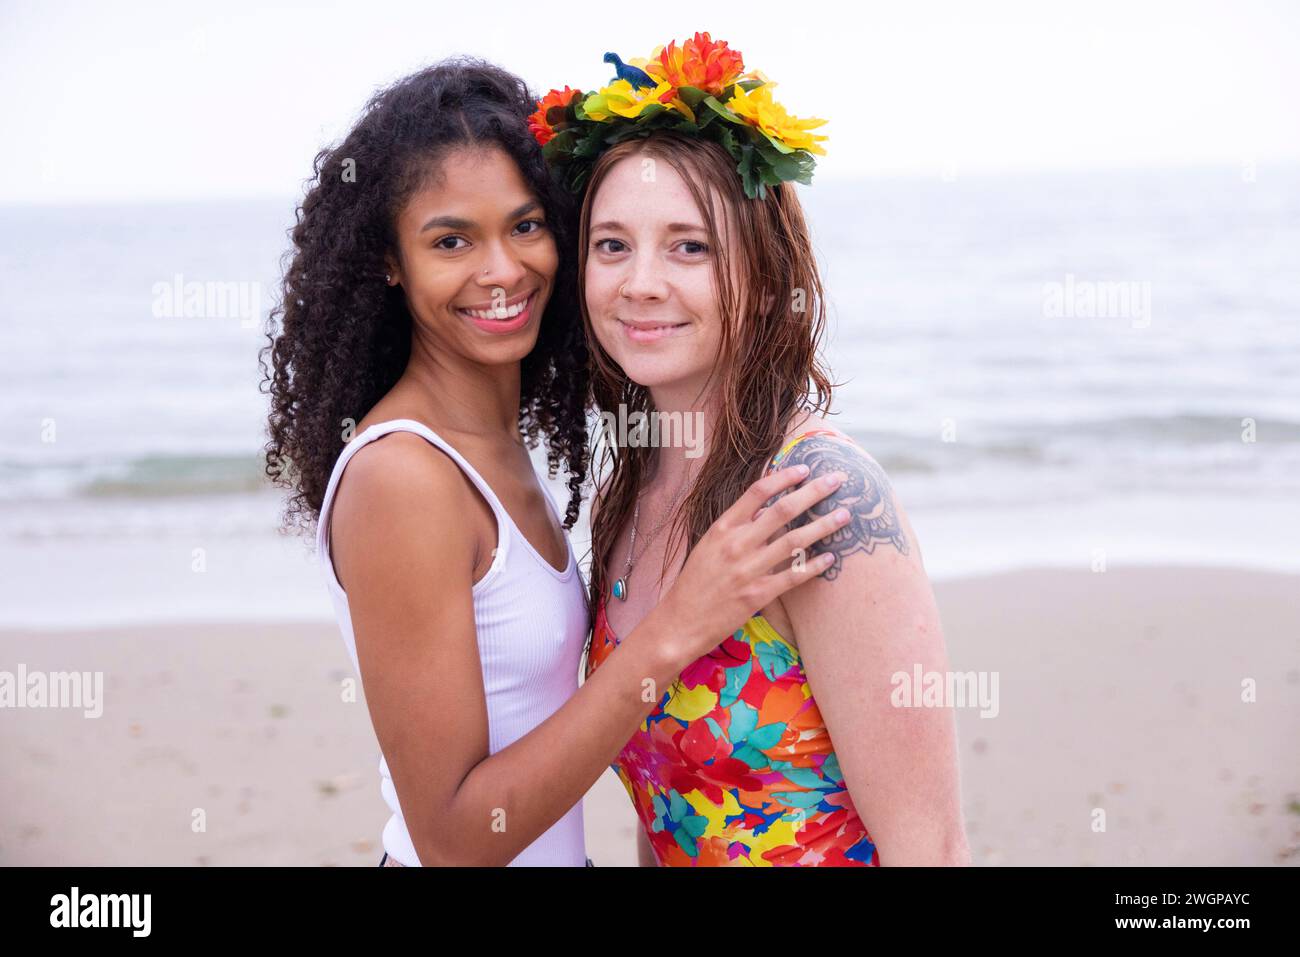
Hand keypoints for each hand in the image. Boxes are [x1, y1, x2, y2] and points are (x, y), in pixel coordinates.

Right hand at [651, 465, 849, 665]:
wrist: (680, 621)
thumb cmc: (695, 582)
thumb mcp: (709, 545)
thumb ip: (735, 527)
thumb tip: (762, 508)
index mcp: (723, 528)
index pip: (758, 492)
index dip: (784, 477)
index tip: (804, 468)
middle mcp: (737, 544)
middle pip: (783, 510)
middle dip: (814, 492)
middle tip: (837, 479)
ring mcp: (749, 569)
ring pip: (795, 541)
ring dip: (824, 525)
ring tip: (845, 515)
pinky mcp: (758, 595)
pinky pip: (794, 576)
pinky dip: (814, 565)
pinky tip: (831, 558)